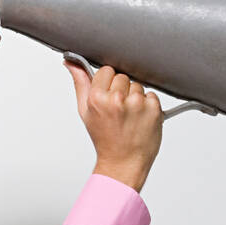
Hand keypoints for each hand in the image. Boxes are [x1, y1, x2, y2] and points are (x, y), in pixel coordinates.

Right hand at [65, 60, 162, 192]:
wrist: (124, 162)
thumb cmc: (105, 138)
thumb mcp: (86, 111)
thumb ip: (80, 84)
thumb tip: (71, 62)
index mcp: (98, 98)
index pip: (106, 70)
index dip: (107, 83)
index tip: (108, 96)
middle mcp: (117, 99)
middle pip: (122, 76)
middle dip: (121, 90)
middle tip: (119, 110)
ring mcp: (137, 104)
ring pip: (137, 85)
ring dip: (135, 97)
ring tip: (129, 116)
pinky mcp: (154, 109)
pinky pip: (152, 95)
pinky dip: (148, 105)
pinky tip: (140, 119)